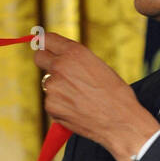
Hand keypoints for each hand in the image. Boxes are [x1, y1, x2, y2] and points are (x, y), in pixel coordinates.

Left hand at [34, 32, 159, 160]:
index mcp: (74, 52)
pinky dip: (60, 106)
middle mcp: (60, 66)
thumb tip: (61, 60)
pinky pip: (51, 102)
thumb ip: (76, 61)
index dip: (45, 43)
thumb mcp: (98, 66)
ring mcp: (53, 87)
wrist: (119, 121)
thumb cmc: (115, 94)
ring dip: (58, 89)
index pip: (47, 39)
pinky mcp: (51, 106)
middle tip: (55, 70)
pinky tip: (77, 110)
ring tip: (80, 99)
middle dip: (45, 62)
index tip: (44, 46)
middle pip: (39, 57)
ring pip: (48, 84)